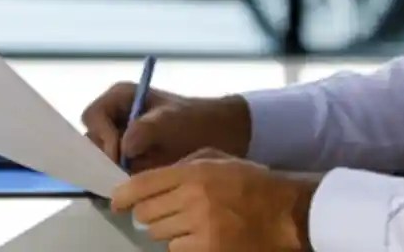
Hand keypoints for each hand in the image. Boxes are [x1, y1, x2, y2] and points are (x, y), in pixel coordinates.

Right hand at [81, 83, 251, 172]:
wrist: (220, 136)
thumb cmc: (195, 119)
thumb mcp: (172, 120)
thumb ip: (146, 129)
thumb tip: (124, 149)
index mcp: (120, 97)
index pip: (93, 116)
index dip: (102, 136)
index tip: (120, 156)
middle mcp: (114, 117)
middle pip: (91, 138)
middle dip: (102, 156)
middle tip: (121, 173)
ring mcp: (119, 139)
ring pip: (98, 157)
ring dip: (110, 169)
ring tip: (130, 180)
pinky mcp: (127, 160)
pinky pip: (112, 170)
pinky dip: (118, 179)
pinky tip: (133, 186)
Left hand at [111, 148, 320, 250]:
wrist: (287, 213)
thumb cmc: (253, 183)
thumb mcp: (219, 160)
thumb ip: (184, 165)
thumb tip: (151, 180)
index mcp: (194, 173)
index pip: (142, 185)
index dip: (122, 195)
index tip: (116, 202)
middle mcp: (193, 200)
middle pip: (145, 214)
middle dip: (149, 214)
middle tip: (164, 212)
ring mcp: (200, 229)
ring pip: (158, 235)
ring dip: (167, 231)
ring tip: (189, 223)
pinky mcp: (208, 251)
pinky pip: (176, 251)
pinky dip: (183, 246)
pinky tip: (200, 238)